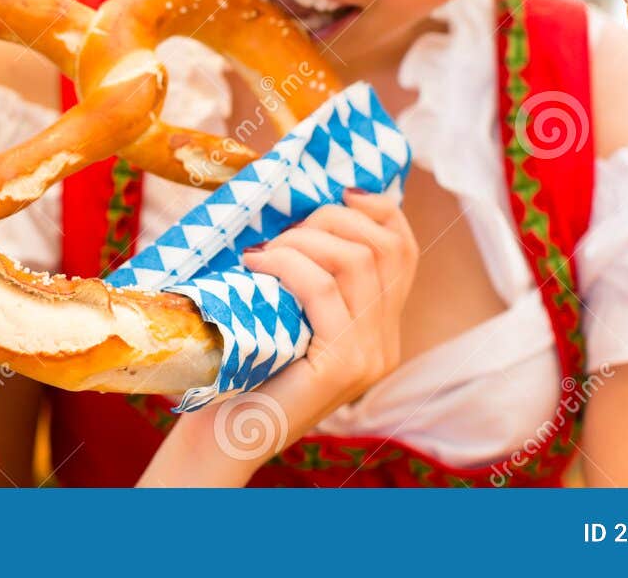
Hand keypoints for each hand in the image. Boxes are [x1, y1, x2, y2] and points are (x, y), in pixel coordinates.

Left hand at [141, 190, 418, 485]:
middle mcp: (385, 344)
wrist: (223, 435)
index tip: (337, 190)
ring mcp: (369, 358)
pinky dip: (287, 263)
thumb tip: (298, 206)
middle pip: (384, 247)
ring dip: (304, 238)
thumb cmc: (245, 367)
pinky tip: (255, 263)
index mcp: (380, 330)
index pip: (404, 251)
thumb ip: (310, 277)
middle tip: (282, 228)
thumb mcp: (290, 313)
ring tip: (263, 249)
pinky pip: (324, 290)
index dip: (378, 209)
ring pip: (357, 261)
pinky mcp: (341, 367)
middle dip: (331, 218)